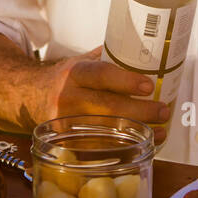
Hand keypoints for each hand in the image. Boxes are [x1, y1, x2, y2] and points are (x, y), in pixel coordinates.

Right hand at [43, 46, 170, 144]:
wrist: (33, 95)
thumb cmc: (67, 78)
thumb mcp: (82, 61)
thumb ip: (109, 58)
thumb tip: (146, 50)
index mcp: (75, 73)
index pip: (101, 75)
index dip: (126, 81)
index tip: (149, 86)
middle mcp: (68, 98)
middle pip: (107, 107)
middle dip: (140, 111)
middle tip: (163, 111)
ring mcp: (66, 123)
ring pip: (105, 131)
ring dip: (137, 133)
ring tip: (161, 131)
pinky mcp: (67, 143)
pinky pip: (99, 147)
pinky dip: (124, 147)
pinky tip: (143, 143)